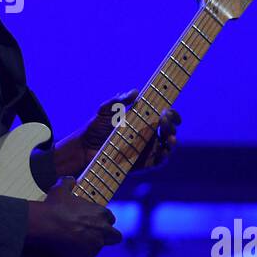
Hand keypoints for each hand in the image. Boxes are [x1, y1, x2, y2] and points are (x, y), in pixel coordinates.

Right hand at [25, 176, 122, 256]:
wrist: (46, 225)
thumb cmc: (55, 207)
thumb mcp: (60, 189)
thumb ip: (68, 183)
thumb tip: (70, 179)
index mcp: (100, 213)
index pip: (110, 218)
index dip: (103, 220)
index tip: (94, 222)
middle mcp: (102, 229)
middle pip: (115, 237)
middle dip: (108, 237)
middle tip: (94, 236)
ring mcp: (96, 245)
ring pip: (99, 248)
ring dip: (90, 246)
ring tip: (75, 244)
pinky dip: (79, 256)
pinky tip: (68, 250)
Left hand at [55, 89, 180, 175]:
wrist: (84, 148)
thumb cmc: (95, 127)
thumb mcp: (105, 110)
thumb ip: (118, 101)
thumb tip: (135, 92)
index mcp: (142, 120)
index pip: (163, 115)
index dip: (171, 113)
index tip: (168, 111)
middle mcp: (147, 134)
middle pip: (168, 130)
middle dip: (171, 126)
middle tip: (164, 122)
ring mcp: (145, 149)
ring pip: (167, 146)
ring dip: (172, 141)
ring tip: (170, 139)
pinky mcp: (141, 163)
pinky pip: (157, 162)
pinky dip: (163, 157)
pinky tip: (163, 152)